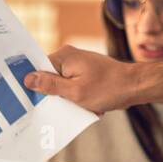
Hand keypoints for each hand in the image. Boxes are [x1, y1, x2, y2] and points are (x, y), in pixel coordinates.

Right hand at [22, 46, 139, 113]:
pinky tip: (83, 104)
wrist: (134, 86)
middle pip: (48, 77)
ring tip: (76, 104)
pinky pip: (70, 85)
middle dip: (52, 94)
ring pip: (59, 84)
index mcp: (64, 56)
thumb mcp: (74, 91)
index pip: (38, 69)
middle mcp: (69, 56)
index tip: (32, 100)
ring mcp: (77, 63)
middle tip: (60, 105)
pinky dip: (74, 96)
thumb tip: (28, 78)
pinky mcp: (84, 71)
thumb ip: (50, 85)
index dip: (34, 85)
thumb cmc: (107, 88)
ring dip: (65, 97)